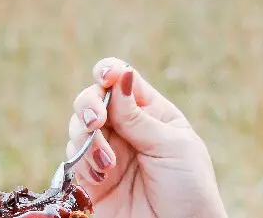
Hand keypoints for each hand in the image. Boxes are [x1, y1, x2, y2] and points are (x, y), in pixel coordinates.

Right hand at [66, 58, 226, 217]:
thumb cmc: (190, 190)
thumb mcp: (172, 146)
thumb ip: (139, 116)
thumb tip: (121, 76)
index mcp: (152, 113)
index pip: (122, 80)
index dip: (109, 72)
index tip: (106, 77)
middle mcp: (125, 129)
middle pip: (92, 99)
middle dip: (88, 104)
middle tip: (96, 121)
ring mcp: (106, 153)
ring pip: (77, 127)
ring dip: (85, 137)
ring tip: (106, 163)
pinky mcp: (90, 180)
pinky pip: (72, 159)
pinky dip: (80, 161)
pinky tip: (101, 176)